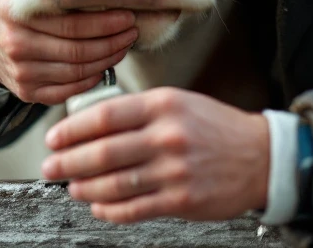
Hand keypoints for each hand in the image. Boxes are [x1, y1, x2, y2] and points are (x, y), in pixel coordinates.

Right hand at [0, 0, 138, 104]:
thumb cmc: (17, 4)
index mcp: (16, 12)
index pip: (71, 23)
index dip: (106, 23)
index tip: (129, 16)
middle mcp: (15, 44)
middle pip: (77, 50)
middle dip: (113, 42)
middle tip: (132, 32)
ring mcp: (20, 71)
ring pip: (76, 72)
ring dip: (107, 61)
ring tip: (124, 46)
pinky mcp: (25, 91)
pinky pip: (66, 91)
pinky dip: (90, 81)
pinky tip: (104, 68)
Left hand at [41, 87, 269, 223]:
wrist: (260, 156)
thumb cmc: (216, 128)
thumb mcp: (180, 103)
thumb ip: (140, 111)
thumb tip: (92, 126)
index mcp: (165, 105)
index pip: (105, 116)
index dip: (72, 130)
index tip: (54, 138)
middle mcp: (168, 136)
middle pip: (103, 152)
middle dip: (68, 163)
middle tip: (52, 167)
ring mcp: (174, 170)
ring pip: (114, 184)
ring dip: (85, 188)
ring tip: (73, 187)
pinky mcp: (181, 200)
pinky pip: (133, 208)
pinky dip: (109, 210)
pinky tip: (99, 206)